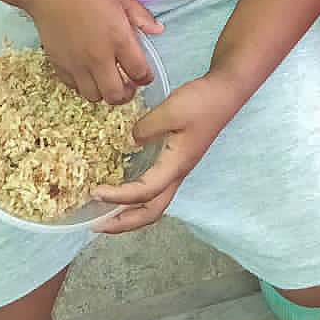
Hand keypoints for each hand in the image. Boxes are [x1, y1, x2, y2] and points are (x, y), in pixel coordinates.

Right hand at [25, 0, 164, 104]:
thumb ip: (141, 15)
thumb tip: (158, 30)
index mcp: (119, 39)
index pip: (139, 73)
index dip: (146, 77)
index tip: (145, 74)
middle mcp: (99, 58)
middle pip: (116, 95)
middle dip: (127, 94)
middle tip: (128, 84)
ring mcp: (77, 64)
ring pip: (94, 97)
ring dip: (104, 91)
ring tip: (107, 78)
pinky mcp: (59, 65)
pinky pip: (73, 87)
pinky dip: (83, 84)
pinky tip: (87, 70)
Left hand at [91, 73, 240, 231]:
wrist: (224, 94)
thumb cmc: (201, 103)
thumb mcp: (171, 111)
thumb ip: (146, 127)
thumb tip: (130, 142)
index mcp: (176, 165)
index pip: (144, 192)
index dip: (118, 197)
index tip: (96, 193)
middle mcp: (177, 173)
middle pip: (151, 212)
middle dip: (123, 223)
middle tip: (97, 225)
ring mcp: (177, 169)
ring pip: (154, 204)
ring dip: (129, 214)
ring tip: (106, 214)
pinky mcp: (176, 161)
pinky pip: (154, 190)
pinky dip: (136, 198)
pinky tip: (123, 189)